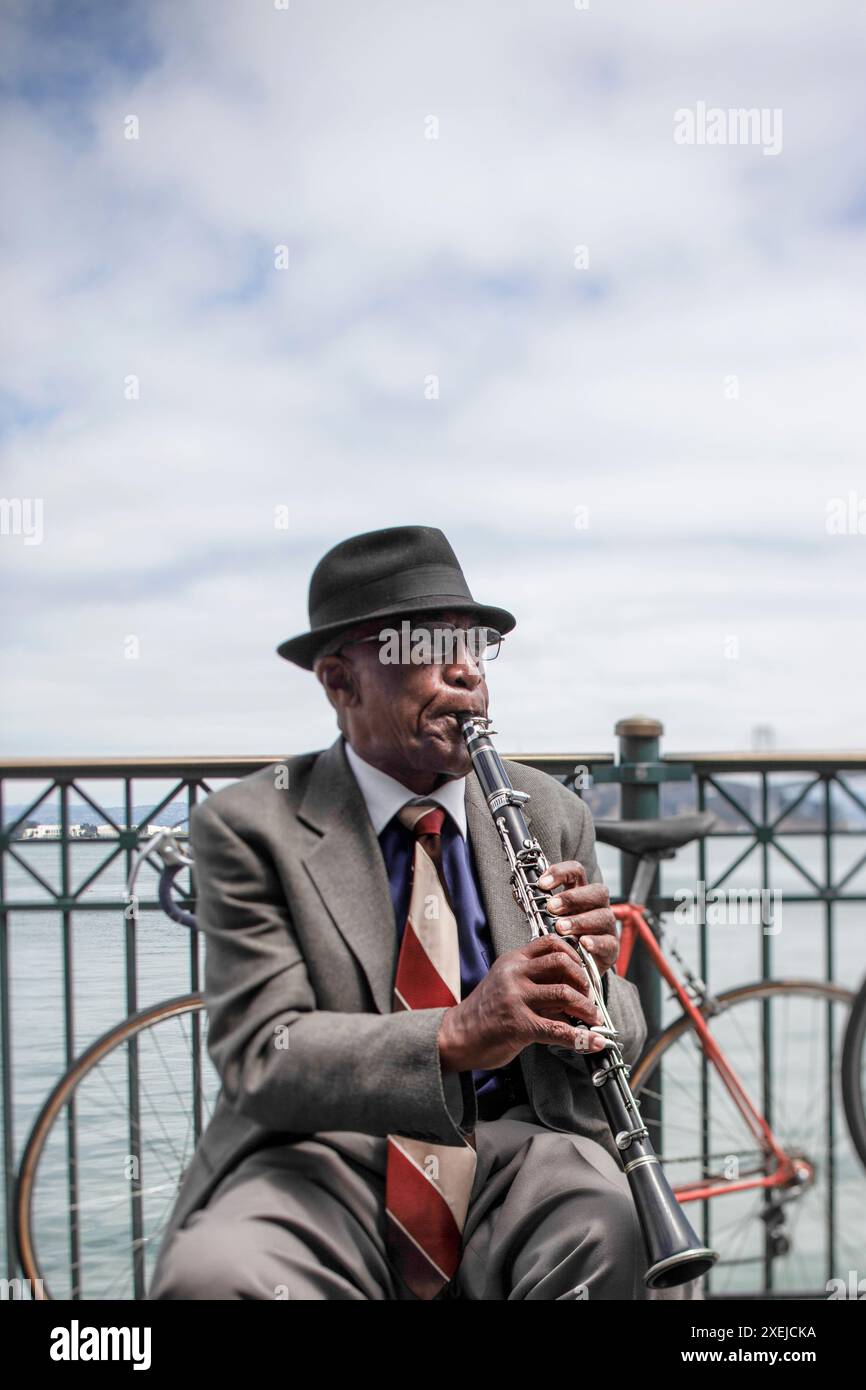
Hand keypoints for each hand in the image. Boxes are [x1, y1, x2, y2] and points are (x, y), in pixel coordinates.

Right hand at [437, 935, 607, 1073]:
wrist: (458, 1035)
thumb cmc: (484, 1012)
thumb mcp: (507, 984)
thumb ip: (535, 981)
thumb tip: (572, 990)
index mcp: (513, 961)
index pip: (550, 943)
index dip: (574, 955)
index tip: (583, 971)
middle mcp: (515, 974)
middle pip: (562, 963)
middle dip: (584, 980)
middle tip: (590, 996)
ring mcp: (516, 998)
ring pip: (564, 993)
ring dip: (587, 1008)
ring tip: (593, 1018)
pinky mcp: (519, 1024)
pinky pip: (558, 1029)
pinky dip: (581, 1037)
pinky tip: (592, 1042)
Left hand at [536, 861, 618, 974]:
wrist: (575, 967)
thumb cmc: (561, 937)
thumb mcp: (549, 919)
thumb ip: (537, 906)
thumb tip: (521, 893)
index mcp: (581, 894)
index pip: (577, 872)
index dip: (561, 872)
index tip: (542, 884)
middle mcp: (598, 907)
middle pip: (597, 891)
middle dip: (573, 898)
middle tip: (551, 907)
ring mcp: (606, 927)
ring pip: (603, 916)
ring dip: (580, 920)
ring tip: (560, 928)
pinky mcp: (611, 948)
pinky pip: (608, 942)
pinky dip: (595, 942)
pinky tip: (582, 943)